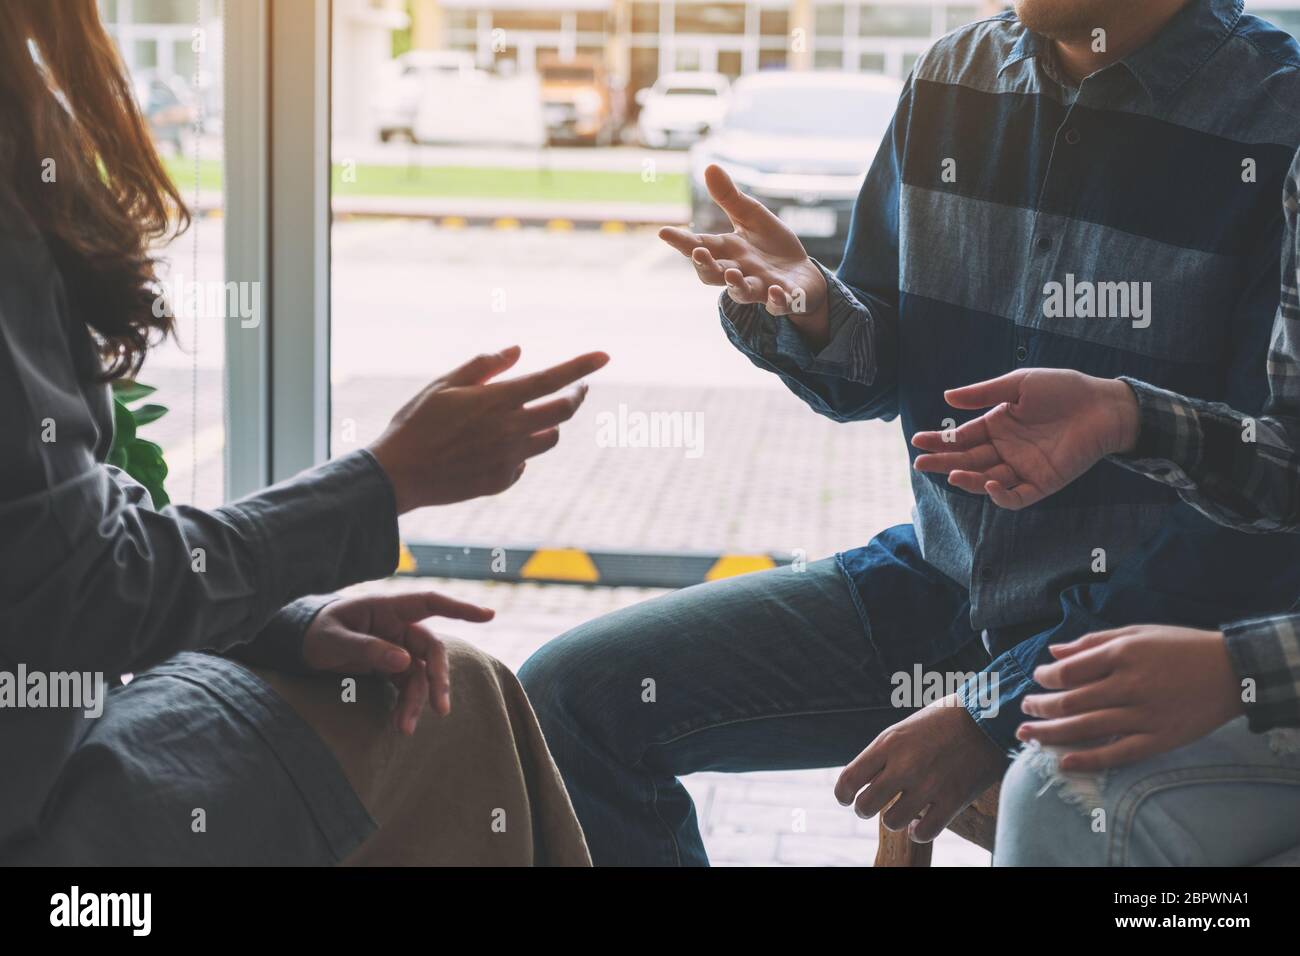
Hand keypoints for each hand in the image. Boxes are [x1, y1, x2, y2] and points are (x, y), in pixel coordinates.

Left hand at [301, 590, 494, 734]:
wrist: (300, 645)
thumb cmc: (317, 632)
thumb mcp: (334, 639)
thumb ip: (368, 648)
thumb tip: (404, 661)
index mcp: (388, 608)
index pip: (431, 603)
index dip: (460, 608)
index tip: (489, 615)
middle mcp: (399, 627)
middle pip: (431, 650)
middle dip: (438, 679)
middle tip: (440, 708)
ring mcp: (397, 648)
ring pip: (421, 675)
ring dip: (418, 701)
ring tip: (406, 729)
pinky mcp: (391, 668)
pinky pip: (407, 687)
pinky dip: (406, 706)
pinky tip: (400, 725)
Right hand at [368, 346, 607, 512]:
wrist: (399, 474)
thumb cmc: (416, 422)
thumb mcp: (444, 384)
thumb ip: (484, 366)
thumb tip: (517, 350)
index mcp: (498, 400)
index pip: (553, 378)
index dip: (582, 367)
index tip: (605, 356)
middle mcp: (511, 429)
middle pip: (564, 410)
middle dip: (576, 395)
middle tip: (577, 387)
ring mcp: (509, 458)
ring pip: (550, 438)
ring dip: (549, 424)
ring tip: (533, 416)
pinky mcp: (502, 480)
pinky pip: (524, 463)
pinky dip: (520, 452)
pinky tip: (497, 448)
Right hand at [659, 164, 830, 348]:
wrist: (802, 274)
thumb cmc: (771, 245)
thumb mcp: (751, 217)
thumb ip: (729, 198)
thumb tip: (709, 167)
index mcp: (728, 251)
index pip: (701, 245)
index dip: (681, 241)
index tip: (663, 232)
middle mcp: (739, 272)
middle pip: (714, 275)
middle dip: (705, 266)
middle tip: (698, 253)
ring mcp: (761, 288)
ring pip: (742, 292)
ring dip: (736, 286)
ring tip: (734, 274)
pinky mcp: (785, 299)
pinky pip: (779, 304)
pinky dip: (777, 301)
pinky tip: (777, 291)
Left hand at [834, 695, 1006, 842]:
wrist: (987, 718)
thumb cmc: (943, 720)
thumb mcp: (905, 729)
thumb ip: (884, 754)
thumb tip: (866, 781)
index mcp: (888, 743)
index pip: (849, 779)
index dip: (843, 794)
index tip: (847, 798)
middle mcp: (904, 765)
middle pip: (865, 806)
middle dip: (864, 809)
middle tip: (873, 806)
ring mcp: (928, 784)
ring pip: (892, 821)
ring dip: (893, 820)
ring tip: (901, 813)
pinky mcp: (953, 800)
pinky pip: (924, 831)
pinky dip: (918, 831)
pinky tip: (919, 824)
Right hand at [910, 368, 1139, 509]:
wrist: (1103, 405)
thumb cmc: (1063, 389)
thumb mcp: (1019, 384)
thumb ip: (984, 394)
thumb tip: (946, 397)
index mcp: (998, 425)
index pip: (962, 437)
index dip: (940, 440)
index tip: (918, 441)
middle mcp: (1006, 449)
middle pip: (968, 459)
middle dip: (944, 462)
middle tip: (921, 463)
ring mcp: (1023, 467)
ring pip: (987, 480)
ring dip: (968, 479)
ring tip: (952, 473)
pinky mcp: (1043, 482)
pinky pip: (1016, 496)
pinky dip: (1000, 495)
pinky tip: (988, 483)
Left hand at [1018, 626, 1245, 770]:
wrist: (1232, 672)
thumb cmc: (1180, 647)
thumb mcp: (1136, 632)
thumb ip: (1092, 642)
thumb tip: (1053, 651)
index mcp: (1122, 655)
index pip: (1068, 672)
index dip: (1045, 677)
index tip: (1038, 678)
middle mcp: (1129, 686)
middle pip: (1070, 702)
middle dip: (1039, 706)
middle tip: (1024, 708)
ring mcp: (1144, 716)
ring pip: (1085, 729)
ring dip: (1050, 734)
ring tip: (1026, 734)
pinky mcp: (1158, 740)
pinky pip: (1117, 754)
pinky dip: (1087, 760)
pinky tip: (1062, 762)